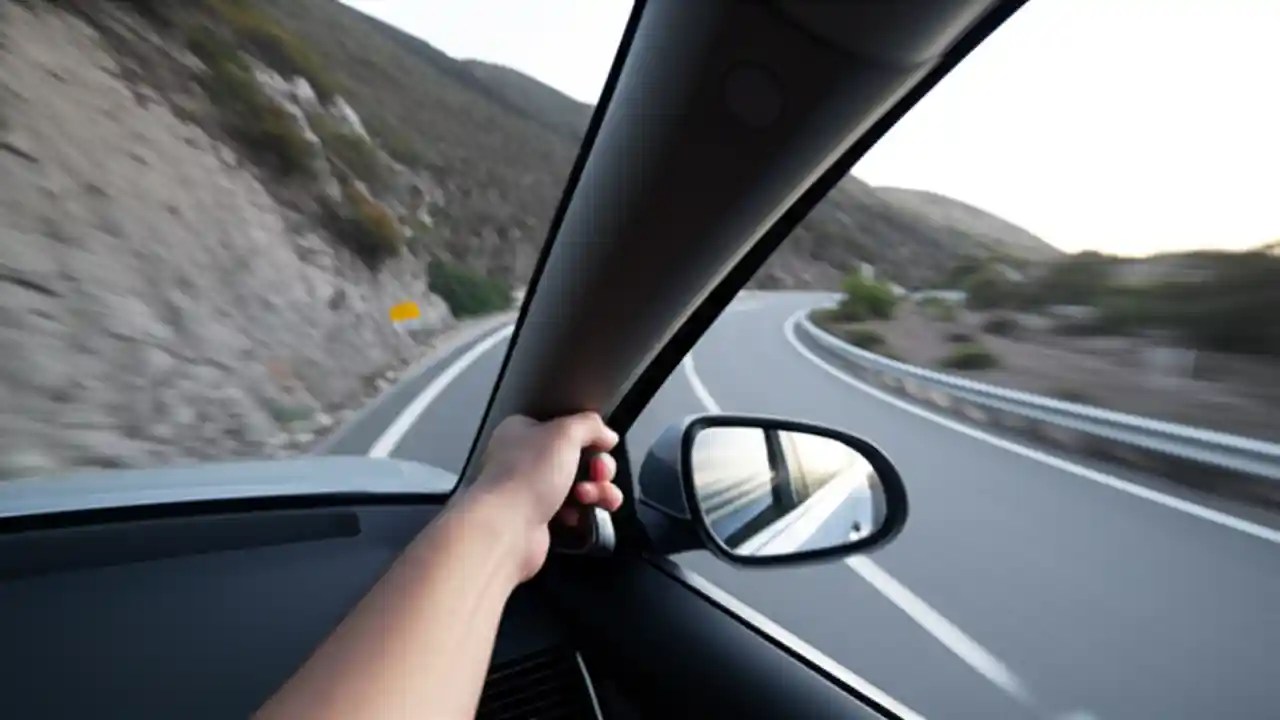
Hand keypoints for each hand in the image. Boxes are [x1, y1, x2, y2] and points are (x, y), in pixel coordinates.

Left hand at [462, 412, 622, 580]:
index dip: (589, 436)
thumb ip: (591, 425)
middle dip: (598, 468)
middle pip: (579, 458)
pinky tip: (583, 516)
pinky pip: (574, 513)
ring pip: (581, 486)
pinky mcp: (541, 521)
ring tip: (590, 498)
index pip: (565, 427)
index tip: (604, 446)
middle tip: (600, 474)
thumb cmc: (529, 473)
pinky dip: (585, 514)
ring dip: (597, 491)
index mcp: (523, 431)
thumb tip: (608, 436)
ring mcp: (532, 492)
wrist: (505, 528)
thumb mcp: (565, 432)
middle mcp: (525, 459)